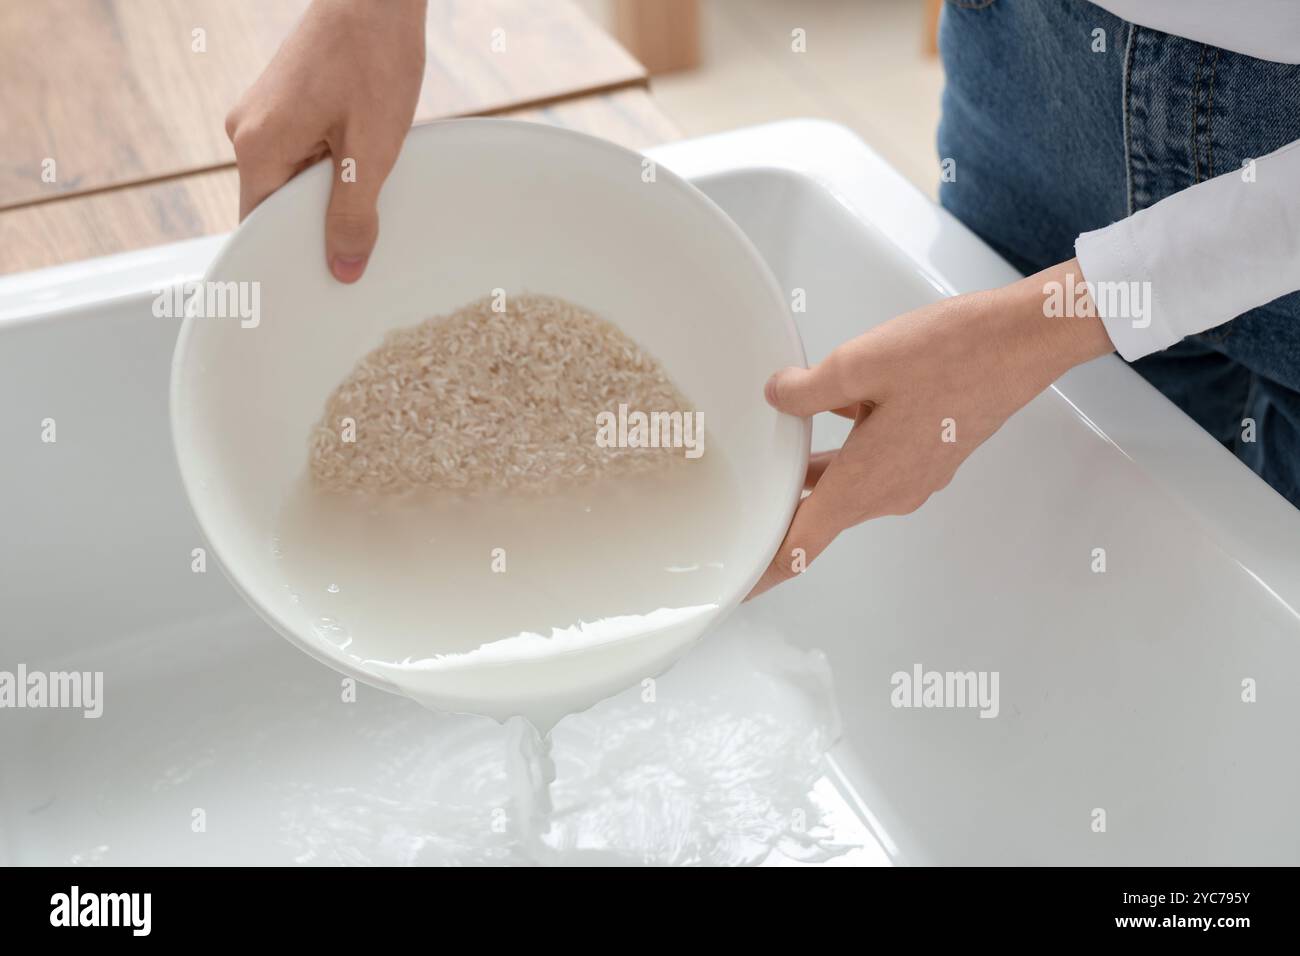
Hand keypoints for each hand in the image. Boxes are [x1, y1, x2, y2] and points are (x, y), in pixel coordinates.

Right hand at [225, 0, 426, 281]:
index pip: (258, 228)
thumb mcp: (372, 152)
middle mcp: (245, 131)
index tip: (314, 288)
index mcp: (257, 147)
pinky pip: (298, 154)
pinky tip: (363, 167)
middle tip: (358, 254)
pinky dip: (328, 169)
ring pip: (290, 181)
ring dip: (326, 196)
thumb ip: (354, 214)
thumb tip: (343, 270)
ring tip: (368, 200)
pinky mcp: (282, 103)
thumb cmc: (373, 61)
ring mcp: (260, 114)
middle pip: (273, 207)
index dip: (287, 258)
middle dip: (312, 229)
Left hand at [748, 258, 1114, 597]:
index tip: (736, 590)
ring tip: (774, 455)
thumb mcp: (860, 363)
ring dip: (813, 475)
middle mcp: (890, 493)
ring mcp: (914, 477)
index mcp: (865, 483)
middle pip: (820, 515)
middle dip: (781, 513)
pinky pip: (873, 465)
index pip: (801, 546)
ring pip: (846, 485)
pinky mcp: (929, 457)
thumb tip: (777, 398)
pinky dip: (845, 453)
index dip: (764, 572)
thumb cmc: (954, 355)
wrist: (1024, 343)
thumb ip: (807, 390)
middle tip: (739, 513)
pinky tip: (832, 411)